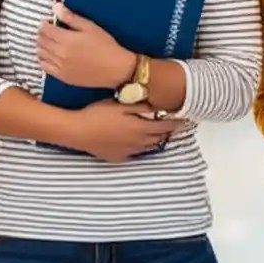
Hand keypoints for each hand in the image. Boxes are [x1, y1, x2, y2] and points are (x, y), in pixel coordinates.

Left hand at [37, 4, 135, 89]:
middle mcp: (60, 54)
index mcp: (66, 39)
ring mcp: (60, 67)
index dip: (44, 23)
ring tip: (49, 42)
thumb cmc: (105, 46)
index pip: (45, 29)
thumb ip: (71, 18)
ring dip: (41, 46)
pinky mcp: (63, 77)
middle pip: (41, 41)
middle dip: (41, 33)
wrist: (115, 69)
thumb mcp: (89, 27)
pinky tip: (49, 56)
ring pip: (41, 54)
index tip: (48, 21)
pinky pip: (45, 67)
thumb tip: (56, 7)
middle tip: (48, 30)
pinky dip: (43, 59)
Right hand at [61, 99, 183, 162]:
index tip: (185, 119)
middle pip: (159, 137)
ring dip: (156, 139)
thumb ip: (140, 106)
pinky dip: (141, 147)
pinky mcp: (118, 157)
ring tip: (159, 132)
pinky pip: (135, 153)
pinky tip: (138, 142)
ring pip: (149, 147)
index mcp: (140, 128)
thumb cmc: (97, 114)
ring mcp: (128, 152)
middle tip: (174, 124)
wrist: (78, 131)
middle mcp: (138, 143)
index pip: (165, 125)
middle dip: (168, 131)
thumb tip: (157, 106)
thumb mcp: (120, 105)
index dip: (177, 122)